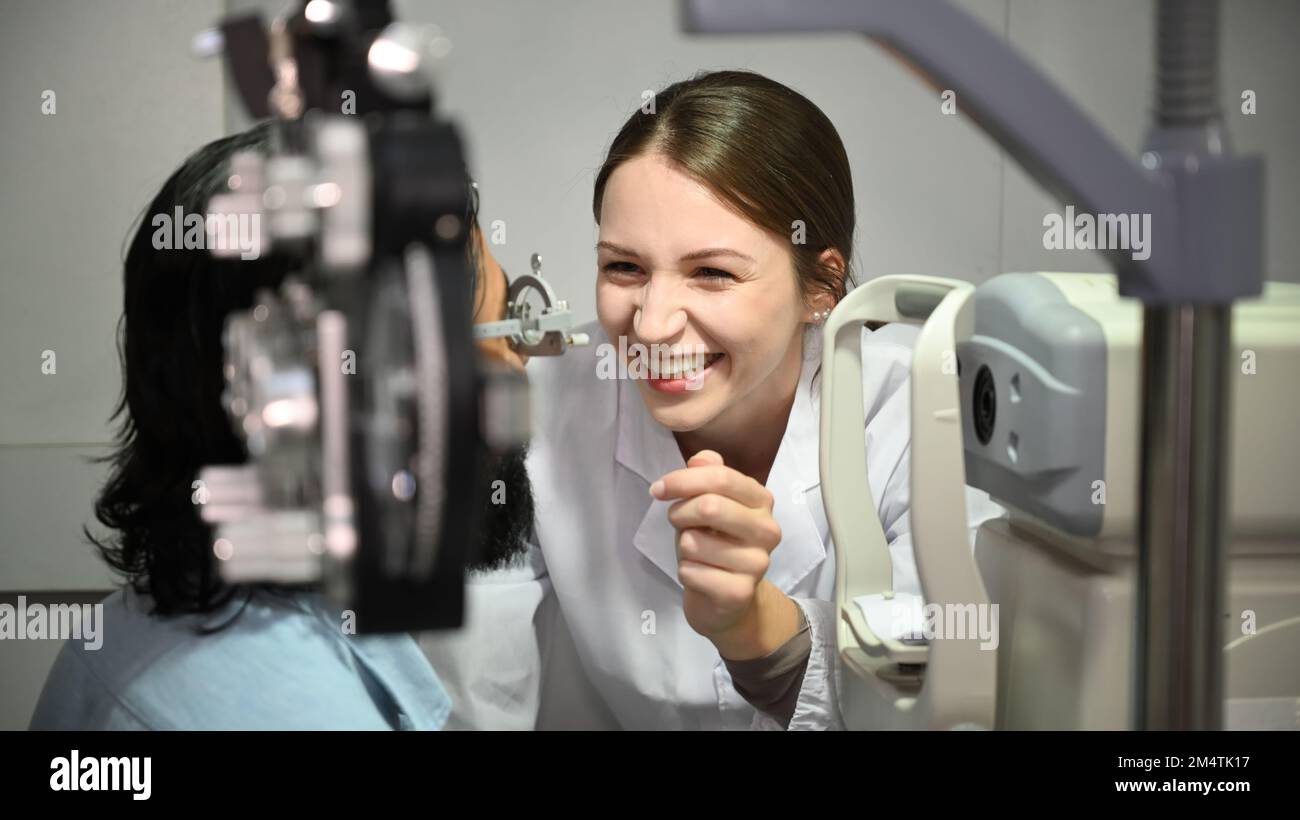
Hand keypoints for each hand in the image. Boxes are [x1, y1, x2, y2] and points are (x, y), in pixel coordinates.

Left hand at [650, 450, 800, 658]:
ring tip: (695, 553)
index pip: (720, 477)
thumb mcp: (707, 503)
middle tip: (677, 522)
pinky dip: (685, 571)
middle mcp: (767, 529)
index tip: (658, 490)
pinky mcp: (740, 592)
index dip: (682, 480)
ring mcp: (758, 563)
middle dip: (680, 513)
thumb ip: (707, 476)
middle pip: (710, 506)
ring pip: (694, 541)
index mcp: (761, 500)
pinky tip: (699, 575)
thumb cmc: (714, 544)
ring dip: (683, 546)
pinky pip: (691, 571)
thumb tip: (700, 459)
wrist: (727, 602)